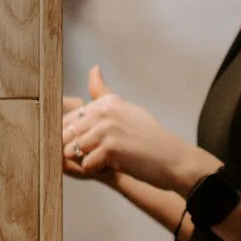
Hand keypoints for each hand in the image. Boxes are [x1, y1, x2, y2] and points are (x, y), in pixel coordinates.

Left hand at [61, 67, 214, 194]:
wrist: (173, 160)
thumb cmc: (148, 139)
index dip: (75, 138)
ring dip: (89, 161)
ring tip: (112, 159)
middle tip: (105, 153)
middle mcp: (104, 111)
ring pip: (72, 151)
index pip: (67, 120)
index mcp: (106, 102)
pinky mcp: (110, 149)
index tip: (99, 143)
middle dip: (79, 150)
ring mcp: (106, 129)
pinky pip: (86, 166)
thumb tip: (93, 69)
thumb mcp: (126, 109)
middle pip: (66, 136)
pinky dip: (99, 171)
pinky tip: (118, 166)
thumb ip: (103, 94)